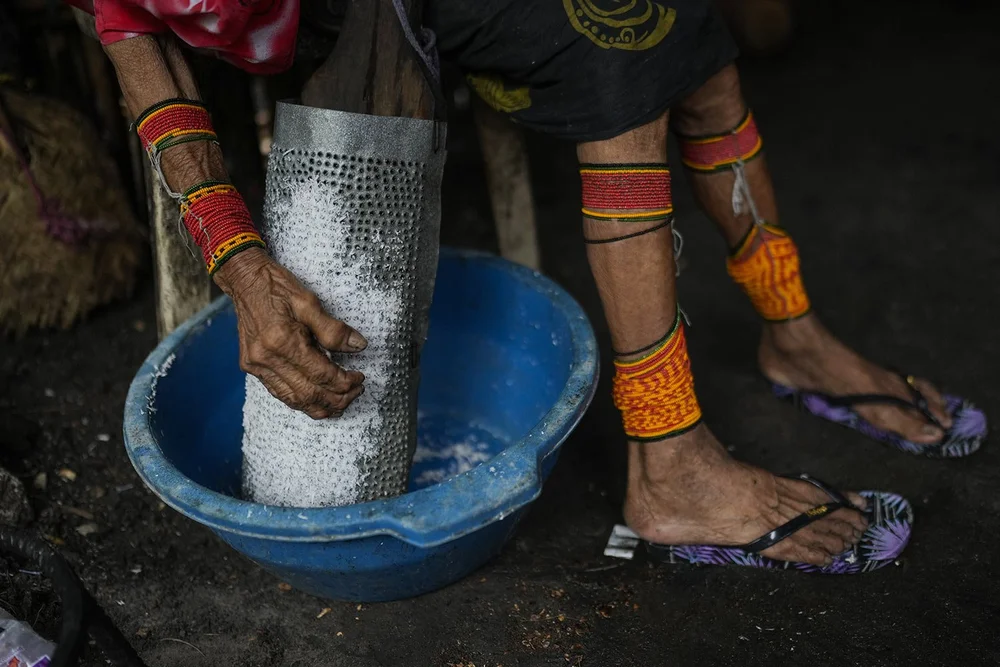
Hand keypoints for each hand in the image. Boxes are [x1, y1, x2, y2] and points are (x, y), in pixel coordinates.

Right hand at [214, 247, 366, 418]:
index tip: (360, 379)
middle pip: (308, 394)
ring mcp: (256, 365)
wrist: (244, 279)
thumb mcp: (309, 301)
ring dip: (319, 406)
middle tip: (356, 392)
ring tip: (341, 403)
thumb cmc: (277, 286)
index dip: (345, 382)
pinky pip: (279, 392)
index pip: (321, 374)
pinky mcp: (251, 366)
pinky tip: (316, 399)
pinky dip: (300, 401)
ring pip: (292, 400)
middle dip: (336, 399)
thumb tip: (359, 346)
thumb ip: (334, 329)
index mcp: (282, 341)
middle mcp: (266, 358)